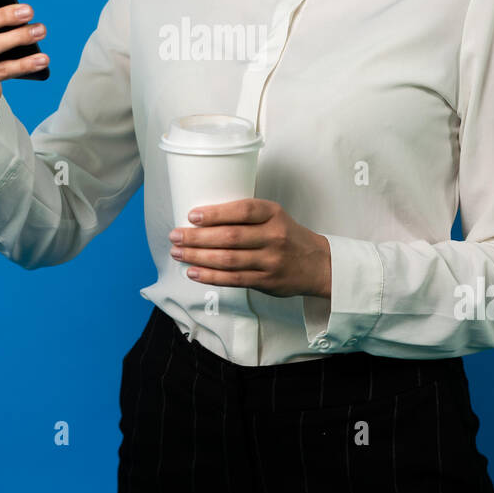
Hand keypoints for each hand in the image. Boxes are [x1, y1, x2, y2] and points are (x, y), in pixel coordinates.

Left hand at [168, 198, 331, 298]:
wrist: (318, 264)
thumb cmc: (288, 236)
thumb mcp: (274, 216)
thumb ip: (246, 217)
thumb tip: (202, 220)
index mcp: (273, 214)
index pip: (243, 210)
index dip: (215, 213)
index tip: (192, 216)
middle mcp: (273, 236)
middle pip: (229, 237)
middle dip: (197, 237)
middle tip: (176, 235)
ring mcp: (270, 260)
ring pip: (228, 260)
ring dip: (198, 257)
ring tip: (178, 253)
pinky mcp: (266, 281)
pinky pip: (233, 279)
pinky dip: (210, 276)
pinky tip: (193, 272)